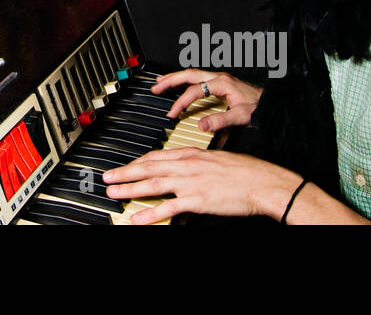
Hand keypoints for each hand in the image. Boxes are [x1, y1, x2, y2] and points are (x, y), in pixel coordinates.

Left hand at [103, 148, 300, 222]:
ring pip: (152, 184)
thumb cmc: (245, 172)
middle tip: (107, 177)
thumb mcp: (215, 159)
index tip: (126, 166)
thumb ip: (196, 164)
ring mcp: (190, 183)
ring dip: (130, 188)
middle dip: (125, 172)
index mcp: (191, 154)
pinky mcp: (197, 200)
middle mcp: (187, 165)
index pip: (157, 156)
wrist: (262, 182)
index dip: (138, 162)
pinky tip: (138, 217)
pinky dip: (151, 213)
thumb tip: (183, 169)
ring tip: (114, 192)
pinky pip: (168, 207)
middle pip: (148, 167)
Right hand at [152, 68, 260, 132]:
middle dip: (170, 80)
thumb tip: (201, 125)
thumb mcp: (241, 117)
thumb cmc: (259, 108)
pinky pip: (197, 78)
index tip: (173, 113)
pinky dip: (184, 80)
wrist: (271, 104)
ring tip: (160, 82)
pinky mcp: (220, 83)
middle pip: (188, 74)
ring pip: (191, 73)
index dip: (181, 102)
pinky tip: (178, 84)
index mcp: (222, 83)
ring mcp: (219, 79)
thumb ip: (221, 121)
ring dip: (175, 77)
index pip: (194, 91)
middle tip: (156, 87)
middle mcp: (218, 78)